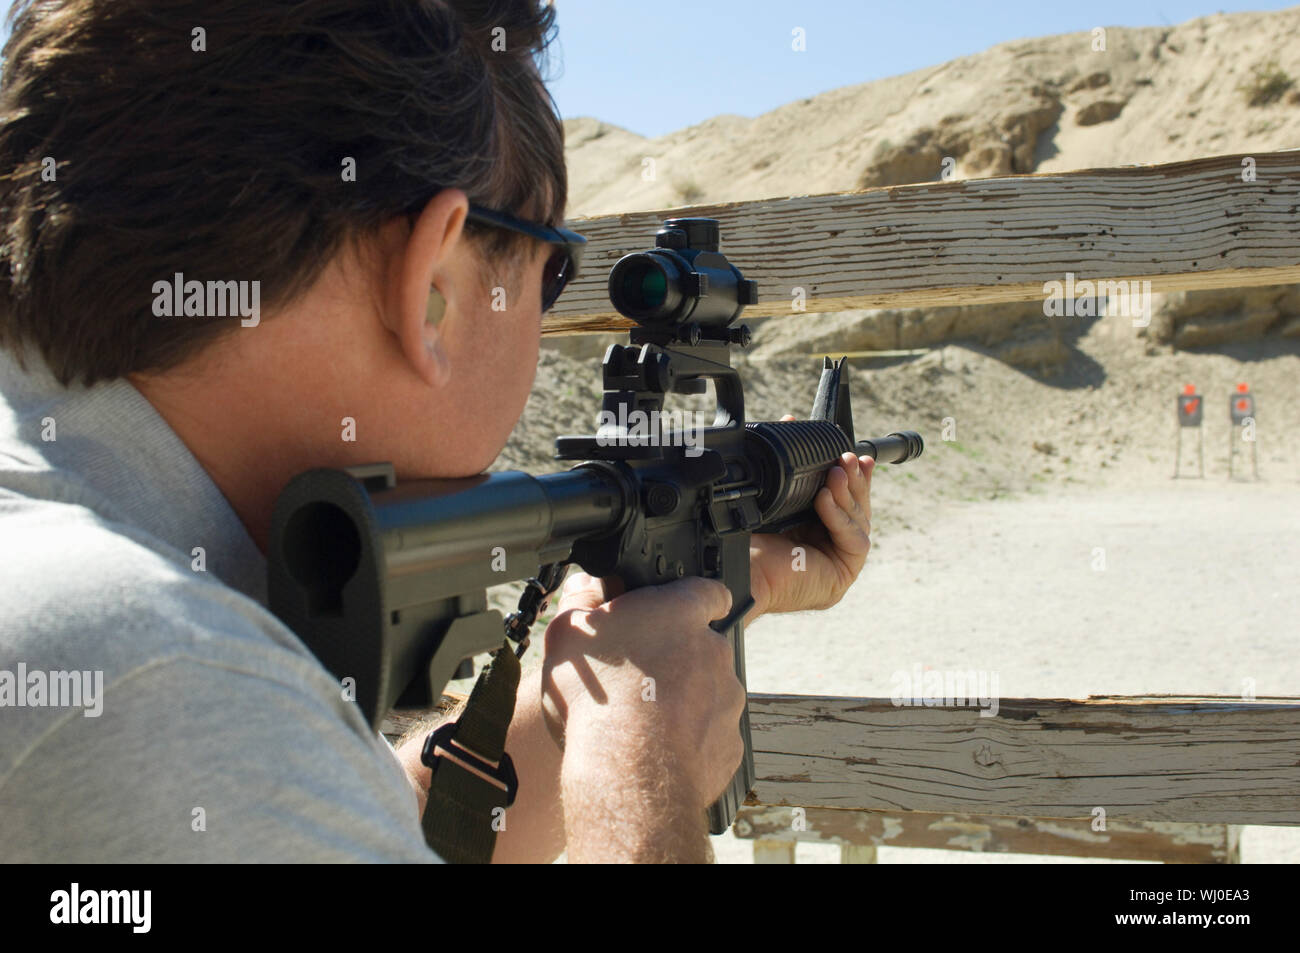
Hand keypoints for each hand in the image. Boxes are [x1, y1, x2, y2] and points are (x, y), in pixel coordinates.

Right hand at [540, 572, 744, 860]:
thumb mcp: (567, 635)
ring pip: (710, 695)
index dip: (695, 601)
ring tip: (644, 725)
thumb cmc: (596, 698)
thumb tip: (582, 585)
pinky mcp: (729, 744)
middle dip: (679, 661)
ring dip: (686, 703)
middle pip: (704, 648)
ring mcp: (727, 699)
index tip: (680, 615)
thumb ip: (579, 602)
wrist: (627, 772)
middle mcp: (714, 651)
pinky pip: (712, 738)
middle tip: (640, 681)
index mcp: (680, 614)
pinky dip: (691, 744)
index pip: (709, 591)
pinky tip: (658, 753)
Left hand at [748, 416, 874, 619]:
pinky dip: (840, 517)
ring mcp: (837, 563)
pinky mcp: (843, 575)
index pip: (842, 500)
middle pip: (855, 508)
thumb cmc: (743, 541)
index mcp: (812, 531)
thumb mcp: (769, 494)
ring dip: (848, 493)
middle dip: (853, 480)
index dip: (851, 476)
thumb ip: (784, 466)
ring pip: (858, 521)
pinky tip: (824, 501)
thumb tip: (790, 421)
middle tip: (846, 456)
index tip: (853, 453)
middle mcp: (827, 548)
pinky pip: (854, 539)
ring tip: (835, 472)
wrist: (734, 573)